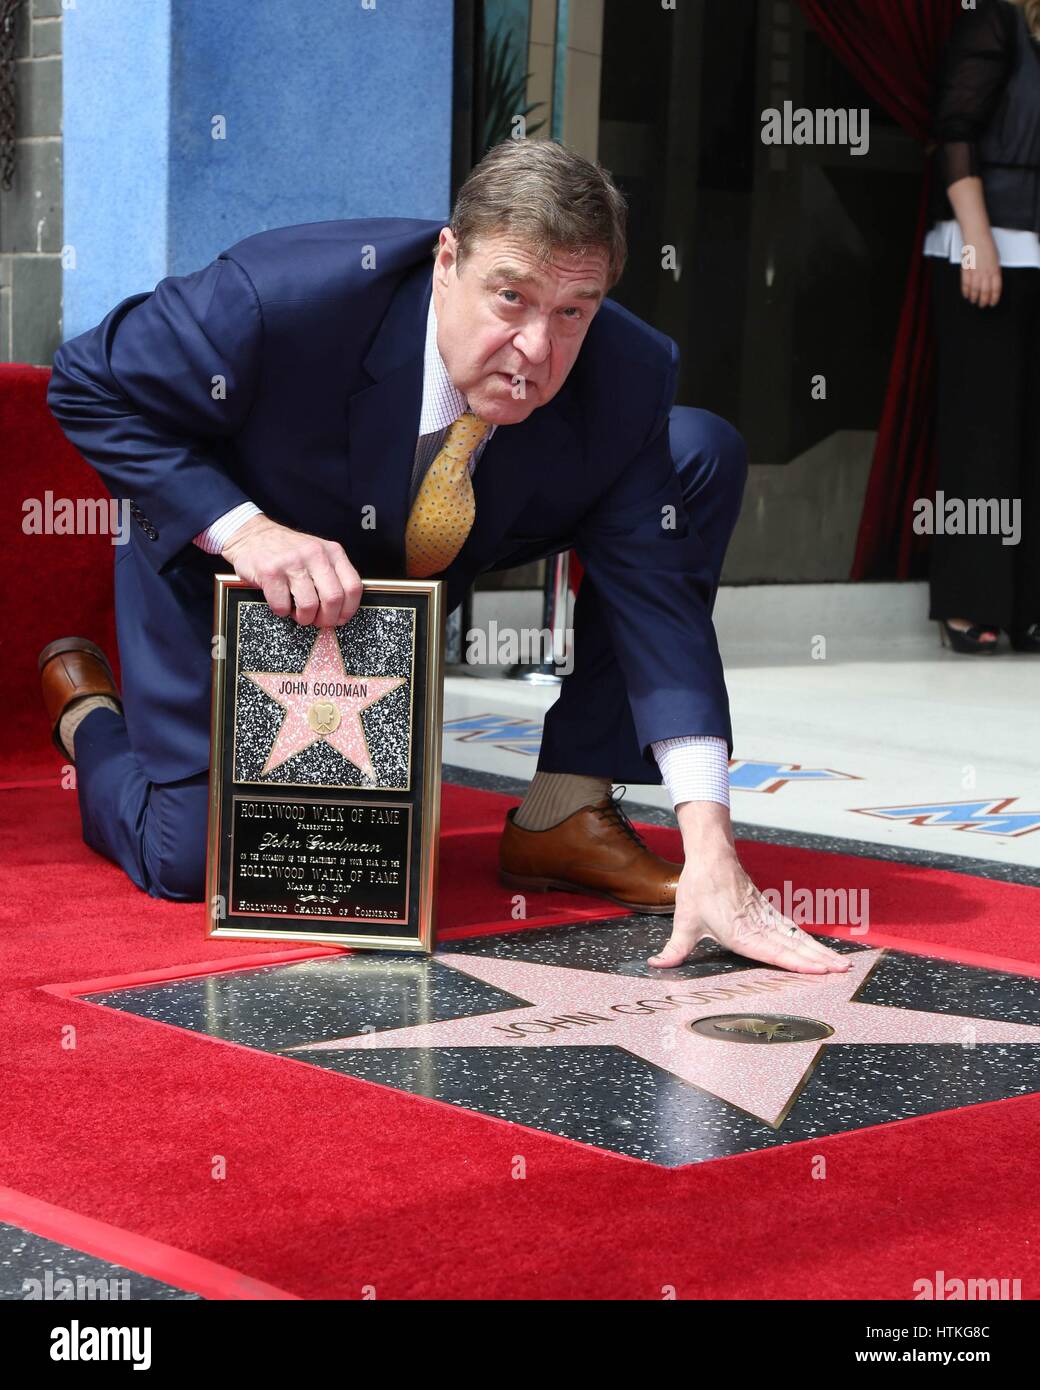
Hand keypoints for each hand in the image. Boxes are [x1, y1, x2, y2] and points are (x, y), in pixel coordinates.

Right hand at [221, 514, 361, 626]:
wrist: (252, 535)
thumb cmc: (287, 550)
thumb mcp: (318, 554)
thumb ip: (332, 575)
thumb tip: (341, 610)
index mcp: (332, 552)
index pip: (353, 586)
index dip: (348, 609)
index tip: (340, 618)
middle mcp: (315, 554)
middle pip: (334, 598)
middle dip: (326, 618)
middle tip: (318, 621)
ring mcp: (292, 562)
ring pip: (309, 605)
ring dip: (304, 618)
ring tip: (298, 613)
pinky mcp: (270, 571)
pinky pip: (282, 605)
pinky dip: (282, 611)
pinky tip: (280, 602)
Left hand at [648, 845, 850, 974]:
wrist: (711, 858)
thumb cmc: (698, 890)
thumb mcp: (684, 922)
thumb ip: (675, 949)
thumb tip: (657, 964)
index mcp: (740, 933)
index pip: (773, 952)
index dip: (796, 963)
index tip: (819, 970)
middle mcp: (758, 927)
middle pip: (793, 946)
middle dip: (819, 961)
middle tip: (842, 971)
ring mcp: (765, 918)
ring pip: (796, 937)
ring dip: (819, 951)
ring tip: (841, 963)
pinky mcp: (767, 910)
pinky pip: (791, 928)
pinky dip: (807, 940)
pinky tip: (819, 950)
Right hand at [961, 234, 1002, 307]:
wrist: (977, 236)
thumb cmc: (986, 245)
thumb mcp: (995, 259)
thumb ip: (994, 271)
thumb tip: (992, 281)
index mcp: (995, 269)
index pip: (996, 288)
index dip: (994, 297)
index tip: (993, 302)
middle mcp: (986, 272)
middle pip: (985, 291)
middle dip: (984, 300)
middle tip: (982, 305)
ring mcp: (976, 271)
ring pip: (975, 290)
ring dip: (974, 298)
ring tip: (973, 301)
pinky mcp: (966, 270)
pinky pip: (965, 284)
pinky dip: (965, 291)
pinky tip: (966, 295)